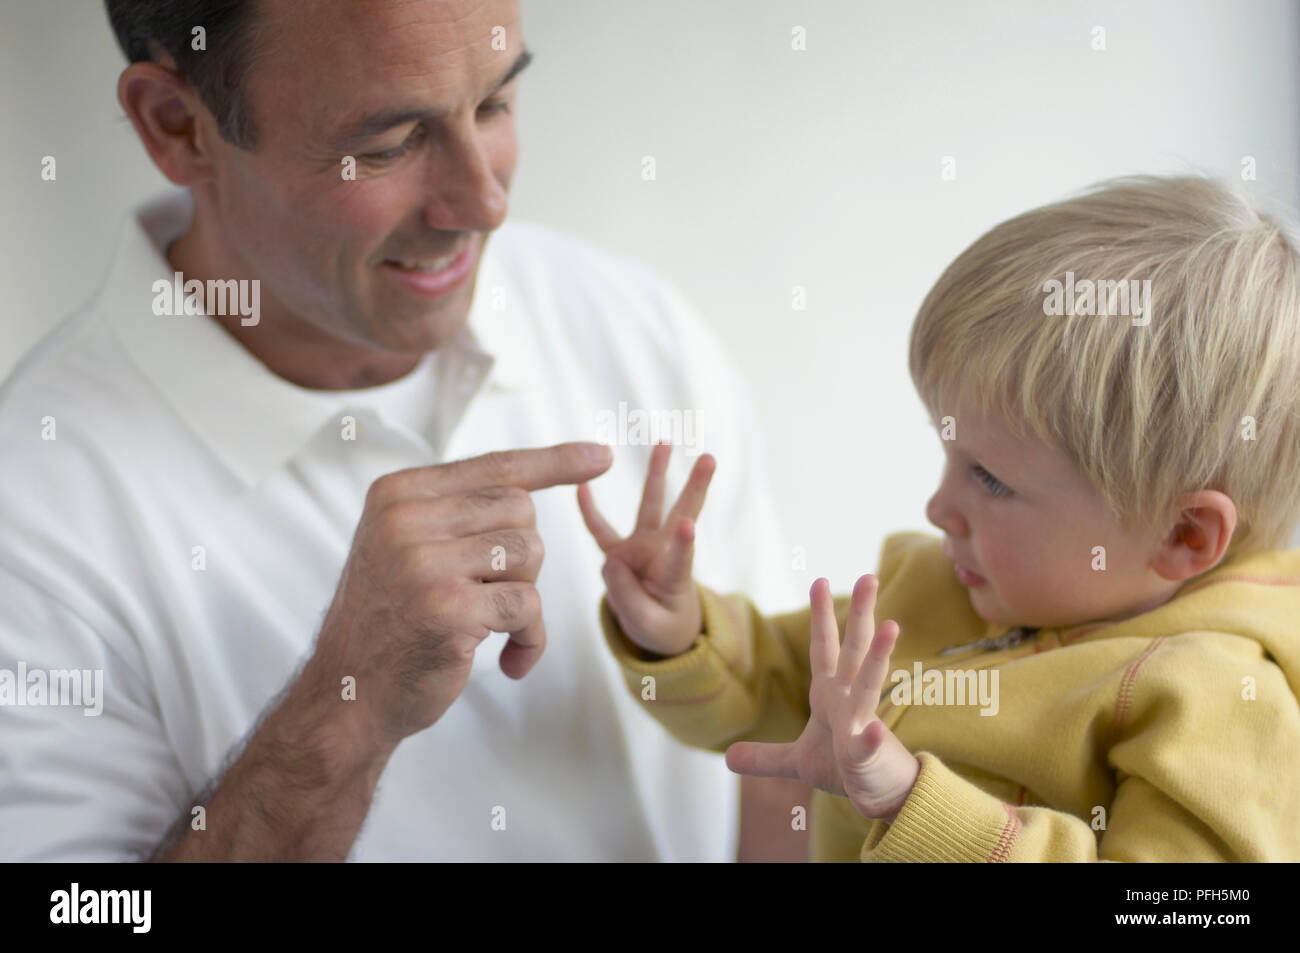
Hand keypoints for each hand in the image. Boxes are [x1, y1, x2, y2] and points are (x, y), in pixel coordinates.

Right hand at [308, 442, 613, 748]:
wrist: (350, 693)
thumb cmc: (393, 618)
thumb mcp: (409, 546)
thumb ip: (458, 511)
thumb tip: (540, 481)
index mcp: (399, 493)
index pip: (493, 466)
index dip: (554, 461)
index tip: (601, 455)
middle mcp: (406, 518)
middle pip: (521, 510)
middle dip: (523, 555)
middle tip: (487, 594)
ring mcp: (424, 563)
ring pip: (529, 552)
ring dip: (524, 595)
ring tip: (488, 623)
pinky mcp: (448, 609)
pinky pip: (528, 607)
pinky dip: (531, 639)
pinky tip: (509, 660)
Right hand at [575, 442, 715, 656]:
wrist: (657, 628)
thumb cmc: (661, 627)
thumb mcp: (646, 624)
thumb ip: (627, 598)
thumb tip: (609, 565)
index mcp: (675, 577)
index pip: (681, 558)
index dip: (685, 543)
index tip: (689, 525)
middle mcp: (662, 553)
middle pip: (681, 514)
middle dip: (696, 487)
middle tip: (710, 457)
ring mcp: (641, 548)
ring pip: (650, 506)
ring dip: (657, 473)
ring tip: (665, 441)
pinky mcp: (620, 552)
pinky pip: (600, 529)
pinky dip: (590, 510)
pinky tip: (581, 485)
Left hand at [725, 575, 921, 821]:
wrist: (880, 800)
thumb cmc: (845, 770)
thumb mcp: (797, 762)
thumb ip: (765, 757)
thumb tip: (728, 758)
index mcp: (831, 696)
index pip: (825, 648)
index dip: (822, 616)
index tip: (818, 579)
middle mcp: (849, 701)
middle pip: (854, 651)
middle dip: (860, 614)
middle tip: (869, 577)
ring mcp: (861, 726)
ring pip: (868, 686)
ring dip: (878, 658)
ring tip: (891, 626)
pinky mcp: (867, 757)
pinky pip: (868, 746)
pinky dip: (871, 739)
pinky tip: (874, 730)